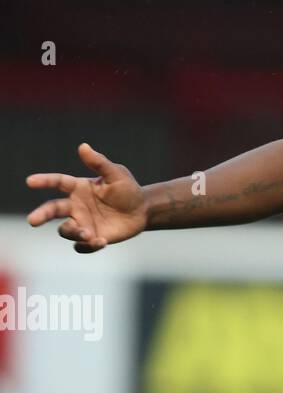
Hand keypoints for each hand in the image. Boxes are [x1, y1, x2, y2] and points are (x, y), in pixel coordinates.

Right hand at [26, 143, 147, 252]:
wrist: (143, 210)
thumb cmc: (127, 189)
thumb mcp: (116, 174)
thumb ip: (99, 163)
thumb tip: (83, 146)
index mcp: (78, 188)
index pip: (58, 183)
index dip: (44, 181)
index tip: (30, 181)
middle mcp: (75, 206)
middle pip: (52, 210)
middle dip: (41, 215)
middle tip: (33, 220)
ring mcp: (82, 223)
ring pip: (66, 230)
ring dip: (74, 232)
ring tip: (88, 233)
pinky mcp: (91, 238)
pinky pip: (82, 245)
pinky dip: (88, 245)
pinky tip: (101, 241)